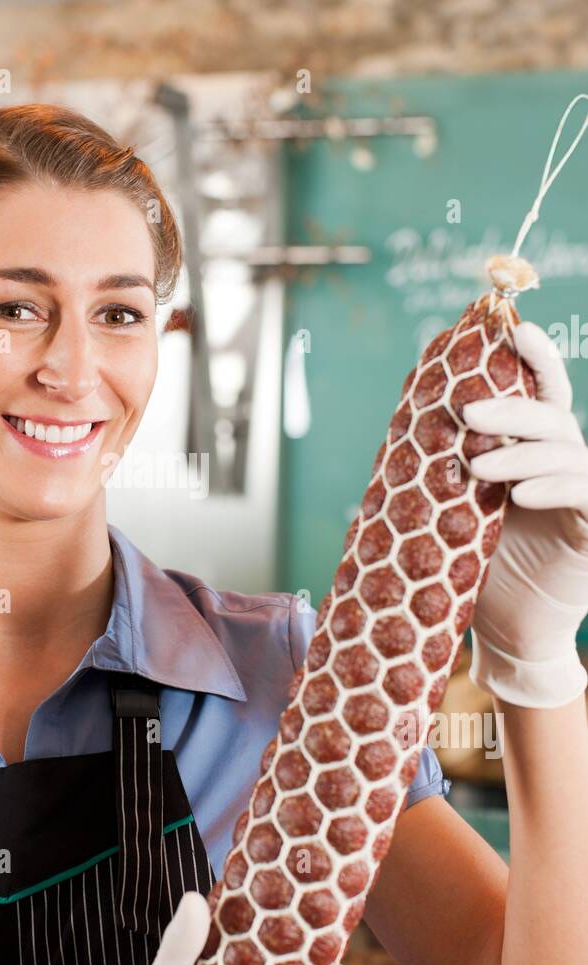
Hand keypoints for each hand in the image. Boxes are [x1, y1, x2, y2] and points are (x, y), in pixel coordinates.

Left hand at [463, 319, 587, 707]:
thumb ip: (438, 475)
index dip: (533, 357)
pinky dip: (555, 486)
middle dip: (512, 406)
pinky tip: (522, 494)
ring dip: (521, 450)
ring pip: (567, 449)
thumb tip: (395, 436)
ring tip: (478, 465)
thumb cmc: (476, 573)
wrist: (506, 635)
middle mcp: (562, 465)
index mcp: (530, 452)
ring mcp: (584, 494)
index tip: (512, 328)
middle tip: (467, 412)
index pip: (539, 395)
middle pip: (550, 415)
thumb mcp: (450, 515)